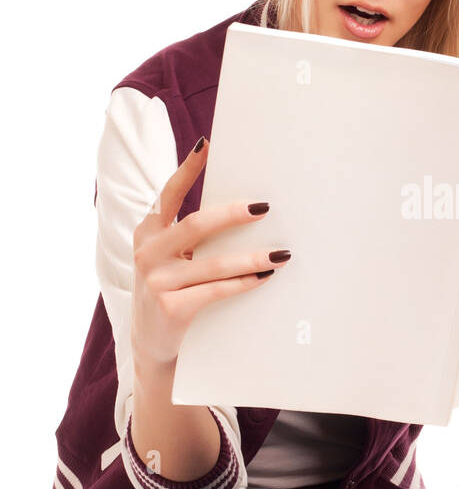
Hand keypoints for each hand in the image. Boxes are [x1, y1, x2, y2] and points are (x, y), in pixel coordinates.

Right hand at [130, 137, 292, 371]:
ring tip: (281, 253)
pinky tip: (264, 277)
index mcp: (149, 231)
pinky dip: (243, 283)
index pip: (169, 193)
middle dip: (232, 215)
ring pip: (213, 263)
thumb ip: (190, 233)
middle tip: (264, 207)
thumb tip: (242, 206)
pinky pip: (215, 290)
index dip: (188, 169)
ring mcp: (156, 280)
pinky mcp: (170, 307)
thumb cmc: (171, 289)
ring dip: (251, 257)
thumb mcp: (171, 257)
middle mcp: (148, 252)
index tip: (207, 145)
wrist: (152, 342)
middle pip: (195, 225)